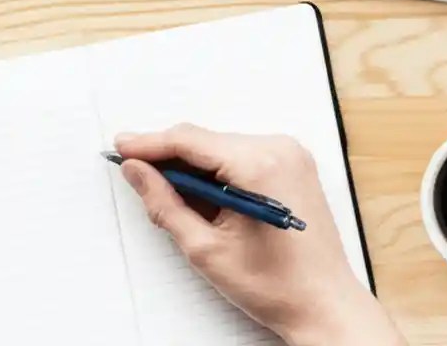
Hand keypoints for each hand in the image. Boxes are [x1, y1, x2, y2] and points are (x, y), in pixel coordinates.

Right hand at [116, 125, 404, 345]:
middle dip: (168, 157)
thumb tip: (137, 172)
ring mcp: (291, 155)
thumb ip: (165, 203)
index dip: (149, 144)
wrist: (325, 305)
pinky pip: (242, 155)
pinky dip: (216, 170)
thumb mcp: (205, 249)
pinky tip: (203, 196)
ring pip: (221, 147)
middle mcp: (279, 150)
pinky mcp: (293, 165)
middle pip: (204, 140)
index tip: (121, 149)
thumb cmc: (278, 286)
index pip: (189, 141)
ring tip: (172, 196)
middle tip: (136, 174)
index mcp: (259, 166)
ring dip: (192, 166)